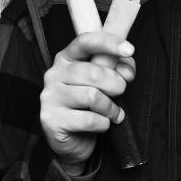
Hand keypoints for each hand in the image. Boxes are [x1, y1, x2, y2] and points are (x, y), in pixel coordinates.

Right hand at [40, 31, 135, 174]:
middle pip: (94, 72)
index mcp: (67, 57)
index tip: (130, 50)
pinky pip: (88, 119)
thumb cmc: (91, 104)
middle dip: (116, 84)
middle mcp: (54, 73)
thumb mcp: (107, 81)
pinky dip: (103, 123)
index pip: (86, 41)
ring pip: (92, 96)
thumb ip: (118, 68)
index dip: (109, 43)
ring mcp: (50, 96)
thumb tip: (126, 71)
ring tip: (114, 112)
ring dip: (111, 107)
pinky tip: (102, 124)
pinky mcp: (51, 119)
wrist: (74, 139)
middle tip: (120, 92)